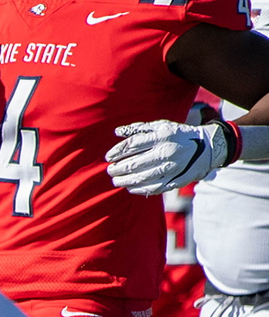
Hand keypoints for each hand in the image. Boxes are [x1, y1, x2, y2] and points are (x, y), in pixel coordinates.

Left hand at [106, 119, 234, 195]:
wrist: (207, 147)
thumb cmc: (178, 135)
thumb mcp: (162, 126)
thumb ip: (139, 129)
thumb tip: (117, 132)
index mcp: (162, 136)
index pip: (133, 145)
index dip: (117, 152)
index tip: (108, 157)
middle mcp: (167, 152)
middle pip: (135, 164)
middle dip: (118, 169)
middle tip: (110, 170)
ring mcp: (172, 168)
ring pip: (142, 178)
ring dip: (125, 181)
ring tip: (116, 180)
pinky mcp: (176, 180)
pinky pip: (153, 188)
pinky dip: (138, 189)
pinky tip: (130, 188)